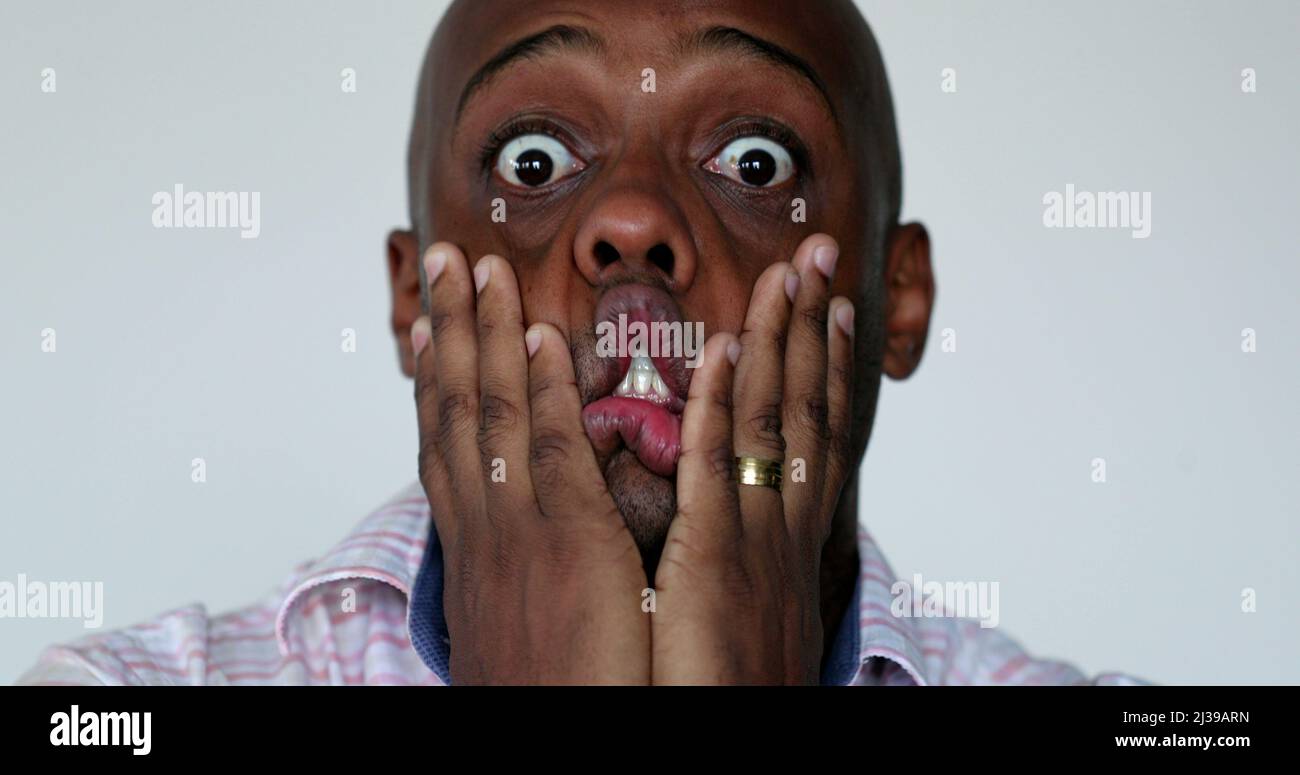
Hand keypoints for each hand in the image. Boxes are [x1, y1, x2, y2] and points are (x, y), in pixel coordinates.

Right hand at [411, 243, 649, 683]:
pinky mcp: (569, 545)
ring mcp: (519, 531)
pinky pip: (553, 449)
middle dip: (450, 329)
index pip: (448, 445)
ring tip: (479, 268)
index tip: (436, 325)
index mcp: (476, 548)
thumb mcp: (517, 617)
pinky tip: (540, 335)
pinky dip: (544, 389)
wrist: (555, 742)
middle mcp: (484, 528)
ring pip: (492, 413)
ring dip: (486, 333)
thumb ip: (519, 564)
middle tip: (443, 261)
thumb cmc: (548, 694)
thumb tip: (521, 538)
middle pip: (456, 409)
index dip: (439, 377)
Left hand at [651, 234, 855, 683]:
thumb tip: (741, 517)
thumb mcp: (755, 604)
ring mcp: (754, 538)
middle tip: (820, 254)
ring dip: (778, 340)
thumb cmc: (734, 686)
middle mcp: (784, 527)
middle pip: (803, 408)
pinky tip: (721, 347)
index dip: (824, 365)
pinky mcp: (712, 560)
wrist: (735, 740)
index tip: (828, 309)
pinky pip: (716, 468)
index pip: (814, 434)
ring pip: (770, 421)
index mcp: (790, 538)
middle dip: (811, 327)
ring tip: (786, 274)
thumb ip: (748, 550)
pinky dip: (719, 404)